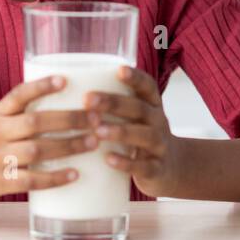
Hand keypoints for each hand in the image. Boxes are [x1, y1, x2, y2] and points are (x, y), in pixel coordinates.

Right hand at [0, 75, 102, 199]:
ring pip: (37, 150)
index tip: (64, 80)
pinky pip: (31, 179)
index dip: (41, 86)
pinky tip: (75, 174)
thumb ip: (21, 113)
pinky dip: (55, 177)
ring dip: (68, 146)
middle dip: (69, 119)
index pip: (18, 94)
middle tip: (96, 117)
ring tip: (93, 142)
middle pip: (35, 122)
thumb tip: (66, 104)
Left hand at [87, 65, 180, 198]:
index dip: (135, 78)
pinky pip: (144, 166)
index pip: (148, 86)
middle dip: (114, 103)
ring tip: (98, 130)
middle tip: (88, 100)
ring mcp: (160, 146)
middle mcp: (158, 122)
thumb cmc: (140, 135)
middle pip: (140, 108)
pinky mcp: (157, 169)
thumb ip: (113, 103)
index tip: (118, 70)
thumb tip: (68, 87)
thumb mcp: (134, 117)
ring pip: (145, 136)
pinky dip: (127, 163)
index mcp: (152, 105)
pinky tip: (108, 159)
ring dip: (121, 132)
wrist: (170, 168)